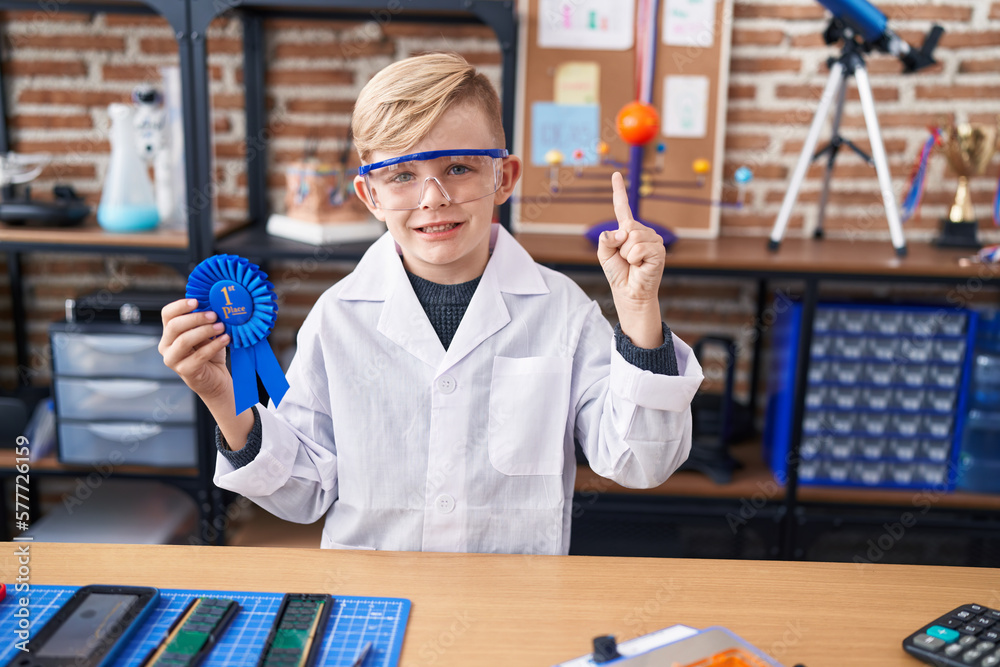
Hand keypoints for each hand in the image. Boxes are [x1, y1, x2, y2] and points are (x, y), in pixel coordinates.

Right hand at [158, 298, 232, 402]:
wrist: (216, 378)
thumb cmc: (210, 352)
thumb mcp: (206, 333)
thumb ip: (205, 320)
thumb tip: (214, 303)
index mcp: (169, 333)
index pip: (167, 314)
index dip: (180, 306)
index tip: (197, 301)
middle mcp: (166, 346)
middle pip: (174, 326)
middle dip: (196, 318)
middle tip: (214, 315)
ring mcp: (173, 360)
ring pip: (184, 340)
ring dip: (205, 331)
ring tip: (221, 327)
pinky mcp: (185, 371)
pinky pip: (198, 356)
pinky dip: (214, 345)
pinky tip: (226, 339)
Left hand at [597, 172, 665, 348]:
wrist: (629, 293)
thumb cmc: (619, 274)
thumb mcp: (604, 255)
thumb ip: (606, 239)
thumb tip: (620, 232)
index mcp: (628, 230)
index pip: (622, 207)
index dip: (619, 191)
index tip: (616, 174)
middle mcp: (643, 232)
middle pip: (627, 227)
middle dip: (620, 246)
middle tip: (626, 259)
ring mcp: (653, 240)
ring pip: (632, 237)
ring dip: (627, 254)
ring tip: (633, 263)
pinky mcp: (659, 250)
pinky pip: (638, 248)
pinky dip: (634, 259)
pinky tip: (640, 266)